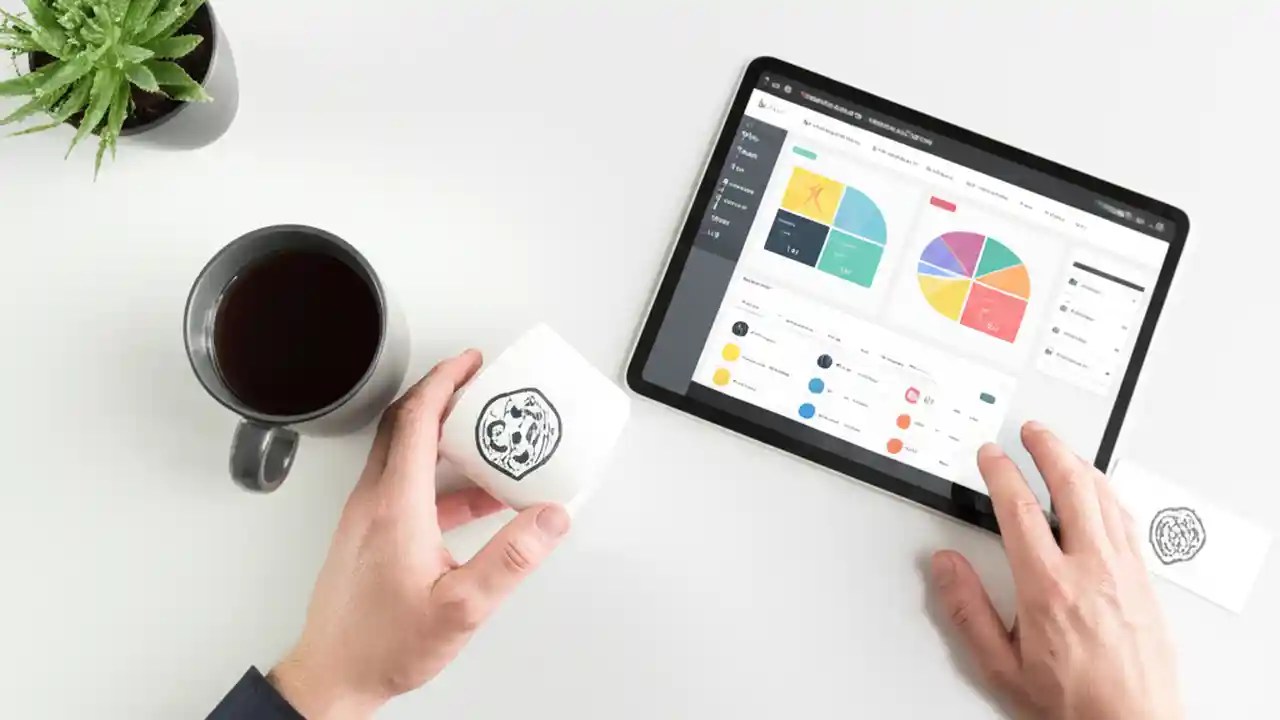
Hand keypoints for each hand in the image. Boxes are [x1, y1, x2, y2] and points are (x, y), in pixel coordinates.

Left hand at [268, 350, 571, 718]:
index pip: (417, 419)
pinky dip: (440, 475)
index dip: (445, 382)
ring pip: (404, 453)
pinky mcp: (370, 534)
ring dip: (443, 434)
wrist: (334, 677)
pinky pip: (406, 484)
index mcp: (395, 506)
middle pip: (406, 424)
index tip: (471, 363)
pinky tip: (475, 498)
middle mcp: (375, 501)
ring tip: (486, 435)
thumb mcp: (461, 607)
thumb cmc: (382, 647)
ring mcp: (368, 517)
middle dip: (444, 394)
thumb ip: (509, 560)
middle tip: (480, 383)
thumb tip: (548, 519)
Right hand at [931, 422, 1180, 719]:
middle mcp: (1091, 571)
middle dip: (1048, 450)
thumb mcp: (1000, 665)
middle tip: (1032, 432)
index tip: (990, 456)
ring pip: (1104, 498)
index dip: (1001, 473)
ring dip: (1080, 464)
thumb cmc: (1073, 704)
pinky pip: (1125, 520)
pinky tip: (1099, 490)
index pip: (1020, 509)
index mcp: (1048, 587)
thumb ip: (967, 610)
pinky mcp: (1144, 582)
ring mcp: (1123, 573)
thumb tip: (944, 566)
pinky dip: (1107, 493)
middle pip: (1071, 487)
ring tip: (1062, 450)